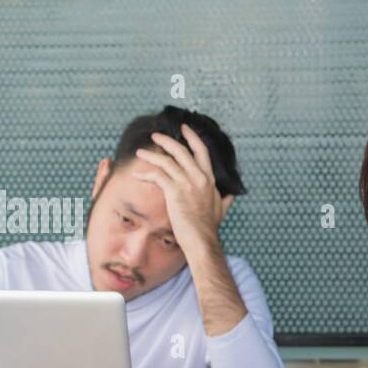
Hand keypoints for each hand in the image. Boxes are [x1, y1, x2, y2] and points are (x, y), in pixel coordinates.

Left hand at [130, 124, 233, 252]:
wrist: (202, 240)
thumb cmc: (208, 228)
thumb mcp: (221, 209)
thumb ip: (225, 199)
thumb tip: (231, 195)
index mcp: (209, 179)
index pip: (201, 151)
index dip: (192, 137)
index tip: (184, 128)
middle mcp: (199, 177)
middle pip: (181, 151)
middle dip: (167, 141)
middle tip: (156, 135)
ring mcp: (187, 183)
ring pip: (167, 161)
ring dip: (151, 155)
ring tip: (140, 152)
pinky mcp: (175, 192)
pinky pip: (157, 176)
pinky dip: (146, 174)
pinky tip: (137, 175)